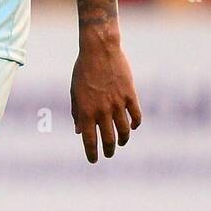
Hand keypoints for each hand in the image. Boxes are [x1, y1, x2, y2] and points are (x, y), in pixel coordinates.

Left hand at [70, 29, 141, 163]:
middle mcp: (102, 110)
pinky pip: (136, 116)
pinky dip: (135, 124)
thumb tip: (79, 131)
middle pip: (109, 139)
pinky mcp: (130, 95)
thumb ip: (77, 112)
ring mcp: (118, 103)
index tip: (94, 160)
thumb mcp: (74, 91)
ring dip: (123, 140)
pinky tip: (132, 127)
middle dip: (109, 150)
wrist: (99, 50)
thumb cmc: (83, 70)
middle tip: (109, 154)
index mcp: (86, 110)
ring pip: (124, 131)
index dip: (92, 153)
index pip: (90, 140)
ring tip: (121, 143)